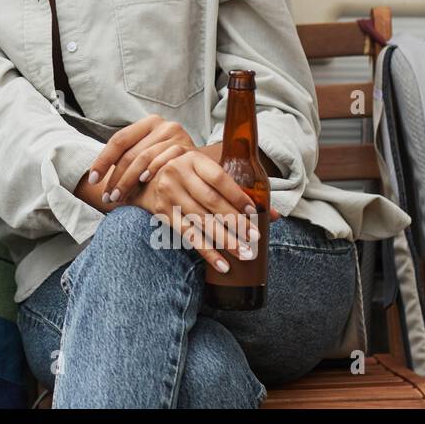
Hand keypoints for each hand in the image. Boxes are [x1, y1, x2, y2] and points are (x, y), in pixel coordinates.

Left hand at [86, 115, 198, 208]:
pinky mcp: (189, 149)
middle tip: (107, 197)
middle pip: (130, 152)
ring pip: (144, 158)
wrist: (204, 166)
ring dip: (129, 180)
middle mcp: (163, 125)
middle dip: (115, 178)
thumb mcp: (148, 155)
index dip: (103, 160)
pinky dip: (152, 171)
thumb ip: (128, 158)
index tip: (93, 179)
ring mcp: (177, 135)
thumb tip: (93, 177)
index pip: (119, 140)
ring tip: (119, 197)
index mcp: (148, 123)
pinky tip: (142, 183)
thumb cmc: (169, 163)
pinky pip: (165, 160)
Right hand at [130, 149, 280, 274]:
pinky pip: (188, 236)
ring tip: (244, 253)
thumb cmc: (190, 175)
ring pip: (201, 221)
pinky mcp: (162, 212)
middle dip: (235, 222)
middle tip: (253, 238)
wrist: (149, 177)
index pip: (219, 178)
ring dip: (224, 240)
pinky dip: (206, 252)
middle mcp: (177, 173)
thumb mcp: (209, 172)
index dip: (237, 196)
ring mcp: (168, 193)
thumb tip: (275, 215)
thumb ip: (239, 189)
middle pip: (211, 201)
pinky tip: (222, 264)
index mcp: (193, 159)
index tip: (255, 213)